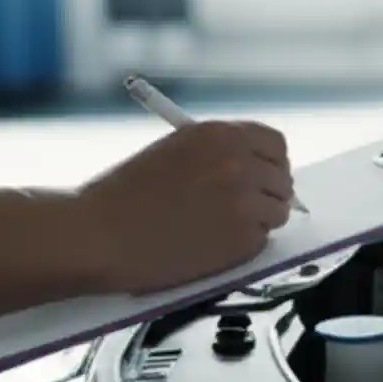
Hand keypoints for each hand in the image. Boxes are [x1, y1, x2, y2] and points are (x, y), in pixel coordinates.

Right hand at [75, 120, 293, 294]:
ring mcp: (247, 203)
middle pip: (282, 179)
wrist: (100, 235)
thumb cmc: (124, 194)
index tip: (261, 175)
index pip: (275, 145)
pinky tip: (213, 245)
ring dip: (259, 220)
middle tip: (245, 208)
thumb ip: (217, 153)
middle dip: (268, 193)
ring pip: (278, 211)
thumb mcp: (175, 150)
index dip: (270, 162)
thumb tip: (253, 166)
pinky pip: (262, 240)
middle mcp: (242, 164)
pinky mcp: (244, 240)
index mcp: (222, 135)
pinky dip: (245, 245)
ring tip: (223, 229)